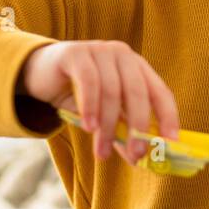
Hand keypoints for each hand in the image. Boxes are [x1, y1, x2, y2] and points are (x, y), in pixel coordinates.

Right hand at [19, 40, 179, 163]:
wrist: (38, 74)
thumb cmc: (77, 94)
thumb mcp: (103, 115)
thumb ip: (121, 132)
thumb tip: (138, 159)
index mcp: (137, 68)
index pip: (160, 92)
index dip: (168, 117)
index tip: (170, 143)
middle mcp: (123, 55)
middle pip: (138, 93)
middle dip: (138, 127)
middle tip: (136, 155)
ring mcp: (100, 50)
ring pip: (112, 92)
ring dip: (108, 126)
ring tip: (101, 152)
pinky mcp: (76, 53)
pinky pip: (89, 82)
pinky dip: (91, 107)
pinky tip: (89, 128)